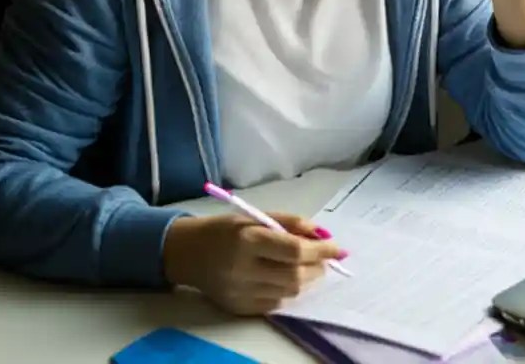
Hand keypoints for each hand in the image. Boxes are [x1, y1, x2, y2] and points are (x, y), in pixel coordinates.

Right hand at [162, 213, 346, 315]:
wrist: (187, 252)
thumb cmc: (225, 230)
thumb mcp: (256, 217)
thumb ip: (290, 223)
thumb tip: (322, 234)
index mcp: (248, 240)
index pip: (296, 251)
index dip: (322, 250)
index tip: (337, 248)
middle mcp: (243, 269)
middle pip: (296, 276)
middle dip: (318, 267)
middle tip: (323, 258)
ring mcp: (240, 292)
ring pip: (290, 291)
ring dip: (306, 279)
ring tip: (306, 266)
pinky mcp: (238, 307)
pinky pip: (275, 302)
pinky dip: (287, 290)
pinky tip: (282, 277)